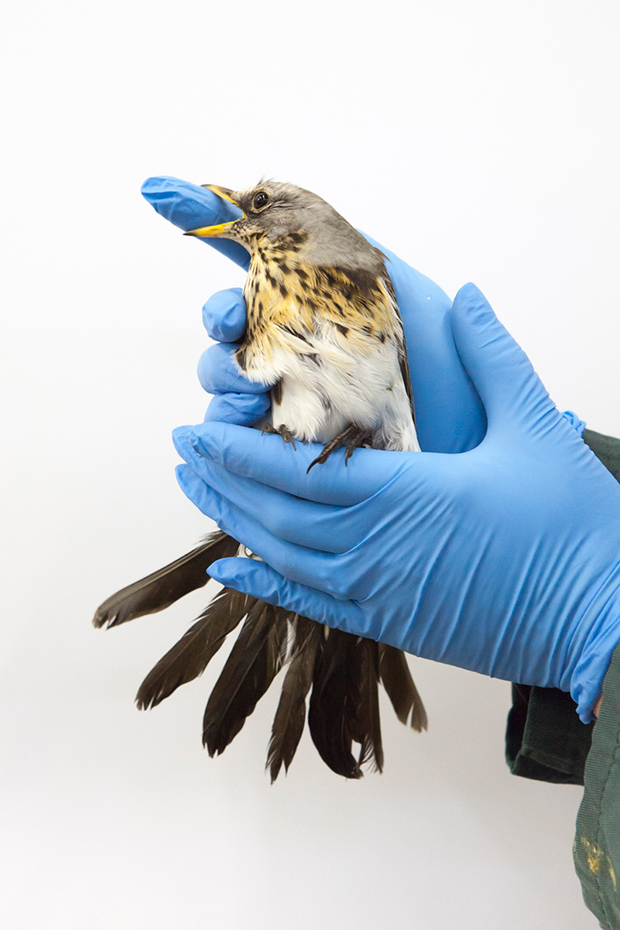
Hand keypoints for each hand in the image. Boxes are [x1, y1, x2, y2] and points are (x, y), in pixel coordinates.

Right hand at [141, 175, 484, 453]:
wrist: (469, 445)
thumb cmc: (444, 362)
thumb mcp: (387, 282)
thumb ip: (320, 234)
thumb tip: (252, 189)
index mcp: (316, 300)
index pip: (247, 256)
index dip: (204, 223)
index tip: (163, 195)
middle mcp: (298, 345)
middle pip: (226, 324)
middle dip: (217, 318)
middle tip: (232, 321)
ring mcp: (290, 397)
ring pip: (223, 378)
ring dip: (221, 372)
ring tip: (250, 384)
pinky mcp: (285, 447)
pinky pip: (233, 433)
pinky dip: (226, 422)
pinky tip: (246, 415)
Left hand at [172, 284, 619, 722]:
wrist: (601, 618)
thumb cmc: (572, 524)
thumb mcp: (535, 426)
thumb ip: (492, 356)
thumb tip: (465, 295)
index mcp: (407, 491)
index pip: (297, 468)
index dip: (240, 449)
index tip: (199, 427)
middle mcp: (377, 545)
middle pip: (275, 510)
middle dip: (222, 476)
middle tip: (183, 448)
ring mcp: (378, 591)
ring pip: (284, 555)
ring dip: (233, 519)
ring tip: (197, 488)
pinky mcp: (389, 622)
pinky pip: (310, 604)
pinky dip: (264, 585)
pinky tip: (229, 567)